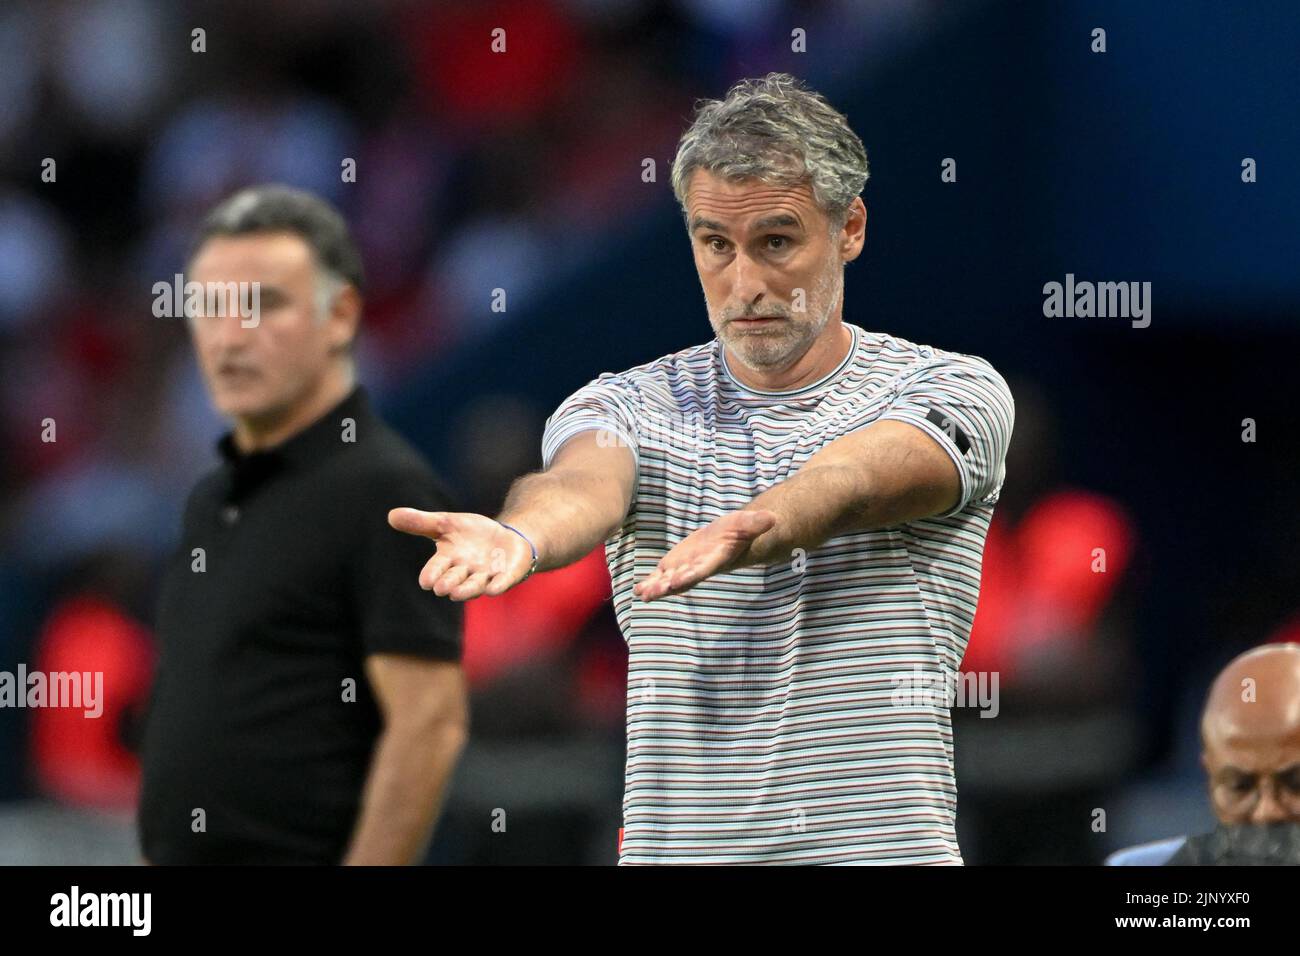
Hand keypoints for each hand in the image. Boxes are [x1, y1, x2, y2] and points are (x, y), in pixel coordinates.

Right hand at [388, 508, 534, 600]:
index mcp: (449, 559)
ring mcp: (487, 574)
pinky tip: (493, 589)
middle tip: (441, 588)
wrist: (505, 538)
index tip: (425, 581)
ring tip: (457, 594)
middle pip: (455, 579)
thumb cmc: (471, 535)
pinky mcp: (507, 575)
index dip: (432, 574)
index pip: (437, 568)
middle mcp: (466, 571)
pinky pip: (502, 582)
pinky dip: (498, 585)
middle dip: (449, 583)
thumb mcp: (447, 523)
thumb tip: (391, 515)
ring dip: (467, 589)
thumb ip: (422, 522)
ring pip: (475, 585)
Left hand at [633, 509, 777, 601]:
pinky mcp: (677, 565)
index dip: (689, 575)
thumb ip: (757, 523)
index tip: (676, 581)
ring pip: (669, 581)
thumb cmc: (742, 531)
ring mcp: (686, 568)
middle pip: (682, 579)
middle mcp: (698, 567)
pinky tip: (639, 589)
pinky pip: (662, 576)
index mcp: (714, 559)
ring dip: (656, 588)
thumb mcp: (748, 523)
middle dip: (668, 586)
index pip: (701, 569)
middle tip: (653, 593)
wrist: (733, 537)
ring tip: (642, 594)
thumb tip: (773, 518)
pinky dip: (651, 582)